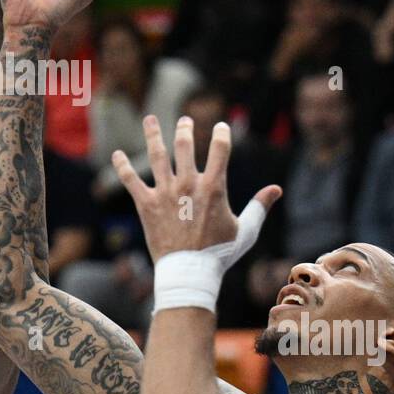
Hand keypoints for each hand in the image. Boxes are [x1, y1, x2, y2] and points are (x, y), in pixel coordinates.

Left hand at [112, 114, 280, 262]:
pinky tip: (117, 154)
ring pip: (157, 155)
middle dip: (184, 130)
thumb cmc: (220, 254)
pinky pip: (131, 180)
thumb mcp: (245, 230)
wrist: (190, 273)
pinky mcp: (146, 204)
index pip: (220, 150)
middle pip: (185, 146)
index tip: (220, 127)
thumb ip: (259, 207)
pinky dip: (123, 166)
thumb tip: (277, 189)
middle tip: (184, 121)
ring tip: (150, 119)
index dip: (221, 134)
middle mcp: (188, 184)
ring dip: (153, 135)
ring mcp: (165, 192)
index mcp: (213, 187)